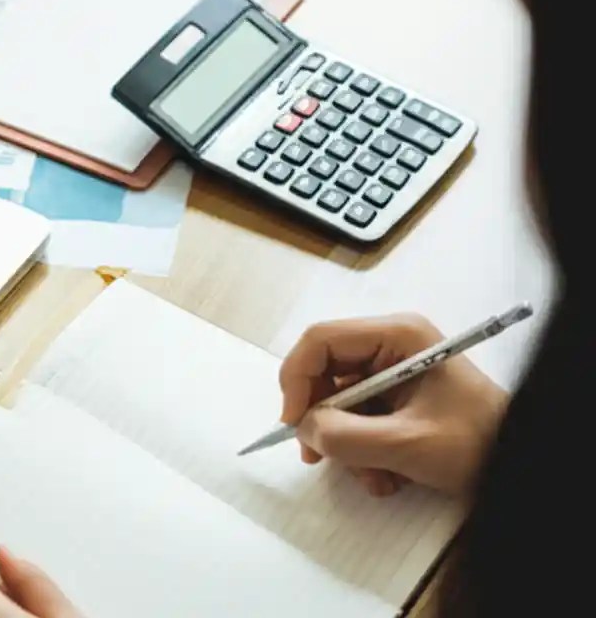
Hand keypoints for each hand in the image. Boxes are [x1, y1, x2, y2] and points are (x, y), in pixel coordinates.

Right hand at [279, 313, 508, 496]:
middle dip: (322, 420)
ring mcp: (394, 372)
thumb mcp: (406, 443)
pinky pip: (359, 419)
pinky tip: (389, 475)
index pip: (320, 340)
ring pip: (340, 403)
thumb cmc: (475, 443)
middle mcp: (391, 346)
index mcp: (396, 336)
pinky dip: (364, 451)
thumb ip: (346, 435)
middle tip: (318, 457)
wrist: (520, 465)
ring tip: (376, 477)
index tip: (293, 423)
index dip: (297, 379)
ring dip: (348, 445)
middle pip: (325, 373)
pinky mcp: (398, 399)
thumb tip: (303, 429)